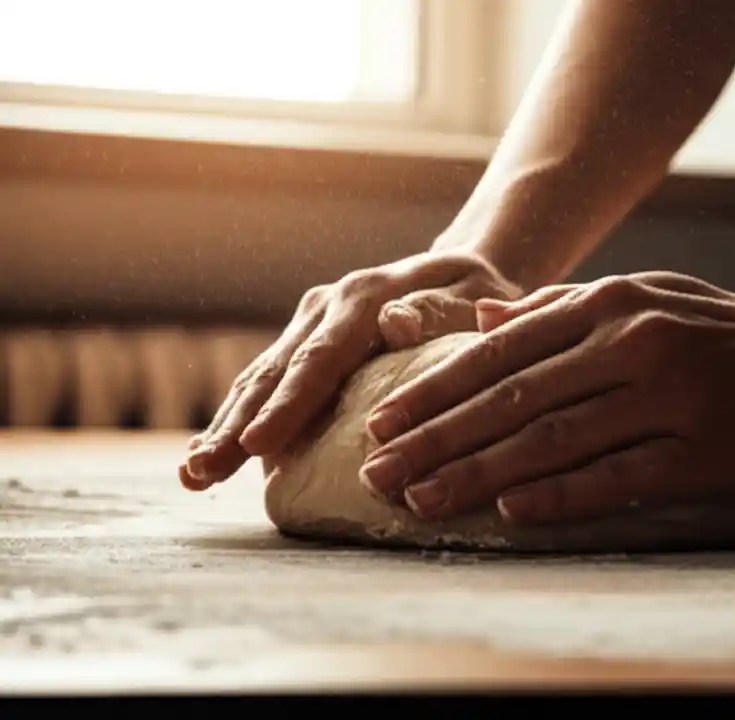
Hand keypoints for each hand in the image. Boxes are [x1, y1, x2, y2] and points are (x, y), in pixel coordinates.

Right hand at [179, 251, 521, 489]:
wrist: (463, 274)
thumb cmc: (479, 296)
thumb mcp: (476, 298)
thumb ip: (437, 314)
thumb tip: (395, 325)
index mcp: (366, 296)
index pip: (321, 358)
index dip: (289, 404)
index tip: (258, 445)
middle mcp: (327, 305)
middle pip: (275, 372)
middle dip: (237, 426)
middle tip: (202, 472)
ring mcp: (310, 322)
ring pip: (260, 379)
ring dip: (225, 428)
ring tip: (192, 475)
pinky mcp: (305, 342)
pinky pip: (266, 385)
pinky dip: (238, 421)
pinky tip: (210, 458)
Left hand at [356, 271, 734, 524]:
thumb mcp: (653, 297)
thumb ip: (568, 309)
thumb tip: (485, 320)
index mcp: (614, 305)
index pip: (501, 353)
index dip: (435, 392)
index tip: (380, 425)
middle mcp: (632, 345)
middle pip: (511, 400)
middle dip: (434, 440)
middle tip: (376, 475)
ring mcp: (668, 400)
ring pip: (551, 442)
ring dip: (476, 476)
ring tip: (419, 502)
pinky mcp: (704, 454)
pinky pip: (615, 481)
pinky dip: (558, 498)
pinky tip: (509, 517)